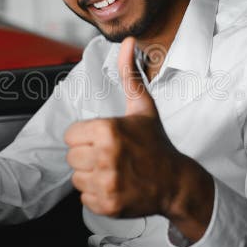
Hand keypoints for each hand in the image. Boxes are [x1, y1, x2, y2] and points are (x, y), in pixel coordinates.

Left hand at [64, 37, 213, 238]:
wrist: (175, 182)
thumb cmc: (155, 143)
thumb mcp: (142, 107)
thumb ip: (129, 75)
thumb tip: (127, 42)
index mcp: (107, 130)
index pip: (71, 135)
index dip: (86, 137)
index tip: (105, 140)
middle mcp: (105, 156)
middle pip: (71, 157)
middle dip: (88, 157)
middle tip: (111, 156)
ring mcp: (106, 183)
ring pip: (76, 179)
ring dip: (91, 176)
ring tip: (114, 171)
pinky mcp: (107, 204)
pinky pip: (84, 198)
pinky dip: (97, 195)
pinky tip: (116, 186)